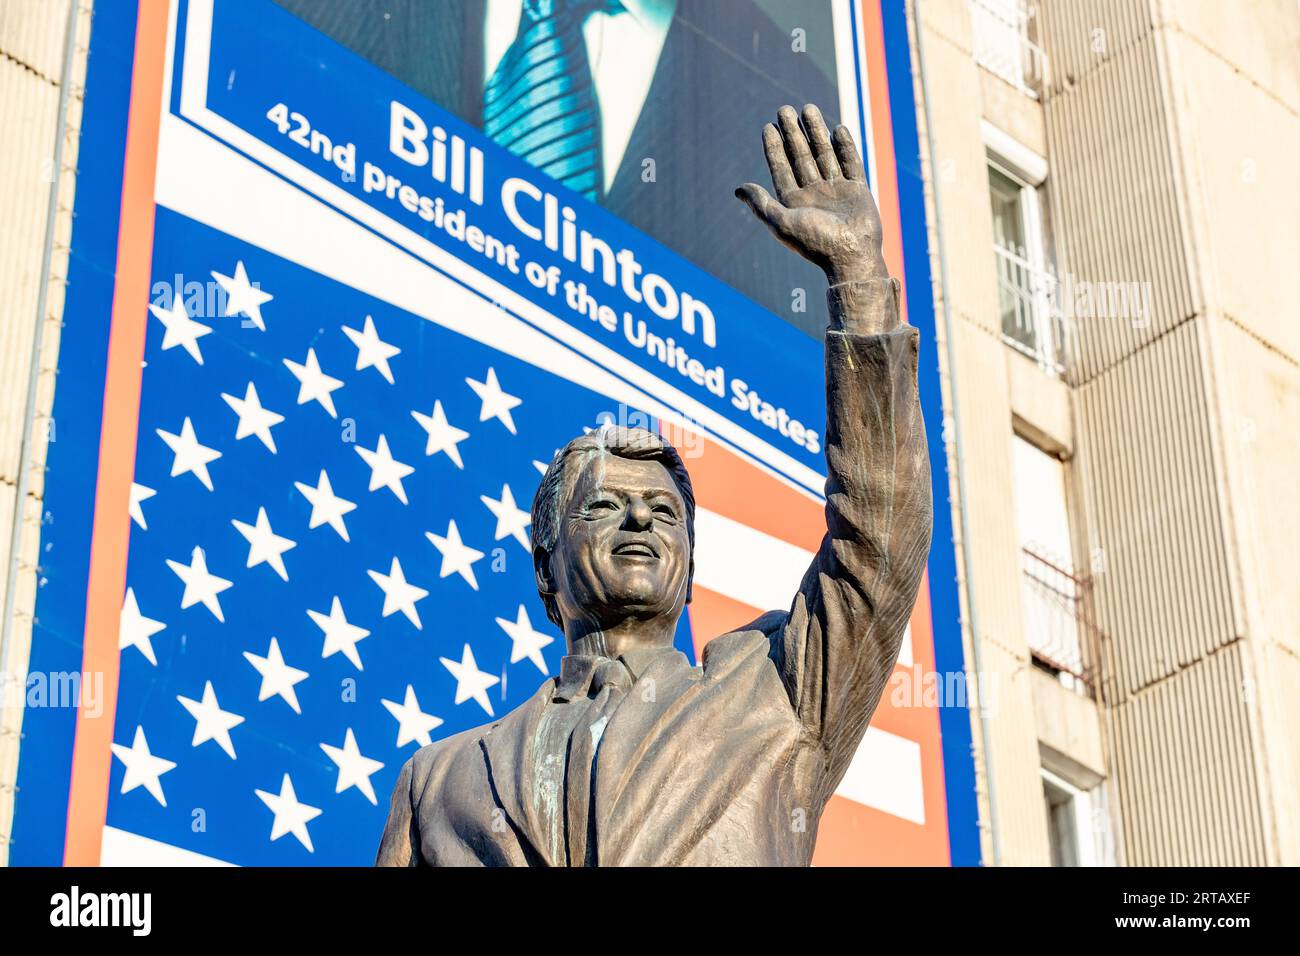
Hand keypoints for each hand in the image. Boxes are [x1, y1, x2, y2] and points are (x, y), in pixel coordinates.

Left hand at [736, 104, 886, 285]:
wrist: (853, 256)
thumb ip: (761, 204)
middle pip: (801, 157)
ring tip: (808, 109)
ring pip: (824, 155)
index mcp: (795, 204)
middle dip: (793, 133)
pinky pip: (851, 164)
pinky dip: (845, 147)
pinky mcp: (858, 191)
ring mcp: (837, 192)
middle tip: (784, 109)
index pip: (781, 169)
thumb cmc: (816, 243)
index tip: (768, 126)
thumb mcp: (782, 223)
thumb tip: (737, 189)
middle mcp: (814, 195)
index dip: (774, 148)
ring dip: (816, 132)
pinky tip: (837, 129)